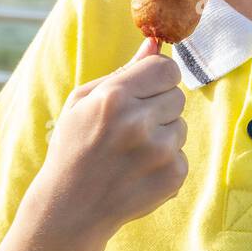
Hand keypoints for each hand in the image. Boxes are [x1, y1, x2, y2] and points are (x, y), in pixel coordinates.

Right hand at [35, 36, 188, 240]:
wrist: (70, 207)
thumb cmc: (73, 147)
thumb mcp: (84, 102)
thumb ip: (124, 71)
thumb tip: (155, 43)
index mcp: (114, 97)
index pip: (166, 67)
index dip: (158, 76)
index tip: (147, 88)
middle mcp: (138, 123)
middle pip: (177, 94)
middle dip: (159, 106)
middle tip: (132, 125)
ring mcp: (158, 152)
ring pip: (181, 125)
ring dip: (163, 134)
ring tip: (133, 151)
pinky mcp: (172, 177)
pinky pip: (181, 154)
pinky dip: (165, 162)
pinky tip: (138, 171)